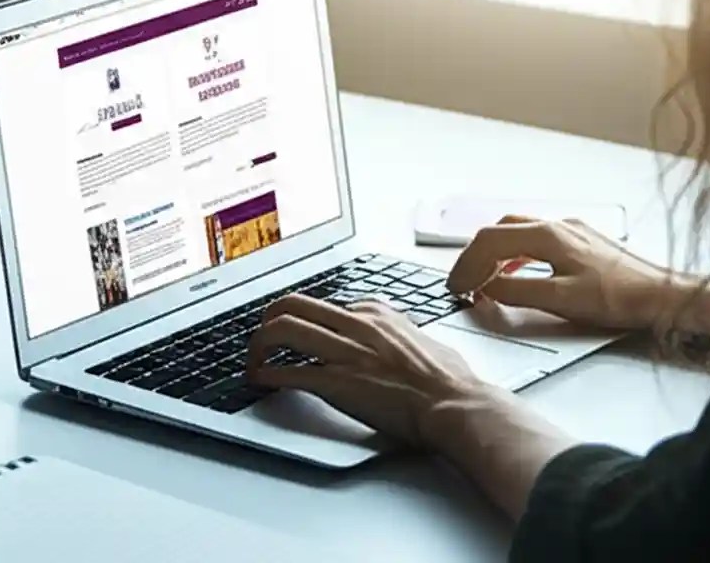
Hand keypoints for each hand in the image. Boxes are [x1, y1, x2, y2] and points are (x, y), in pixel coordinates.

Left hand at [246, 294, 493, 448]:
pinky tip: (260, 381)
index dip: (309, 322)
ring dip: (259, 344)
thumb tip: (403, 339)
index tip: (302, 335)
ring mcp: (345, 352)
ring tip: (254, 359)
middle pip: (293, 304)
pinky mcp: (338, 382)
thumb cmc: (449, 382)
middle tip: (262, 337)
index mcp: (377, 314)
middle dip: (269, 318)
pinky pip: (290, 373)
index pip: (328, 306)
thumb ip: (404, 335)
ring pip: (284, 329)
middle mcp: (356, 325)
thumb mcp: (426, 341)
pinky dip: (268, 376)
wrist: (456, 404)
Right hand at [445, 215, 674, 329]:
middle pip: (499, 230)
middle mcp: (557, 225)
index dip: (466, 265)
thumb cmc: (620, 298)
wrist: (665, 295)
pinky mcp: (582, 242)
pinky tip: (517, 271)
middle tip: (463, 281)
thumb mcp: (561, 300)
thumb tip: (487, 289)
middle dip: (474, 256)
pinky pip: (535, 240)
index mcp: (547, 235)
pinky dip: (515, 254)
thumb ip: (517, 293)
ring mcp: (570, 231)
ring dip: (493, 253)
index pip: (489, 241)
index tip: (456, 287)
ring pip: (516, 232)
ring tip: (483, 277)